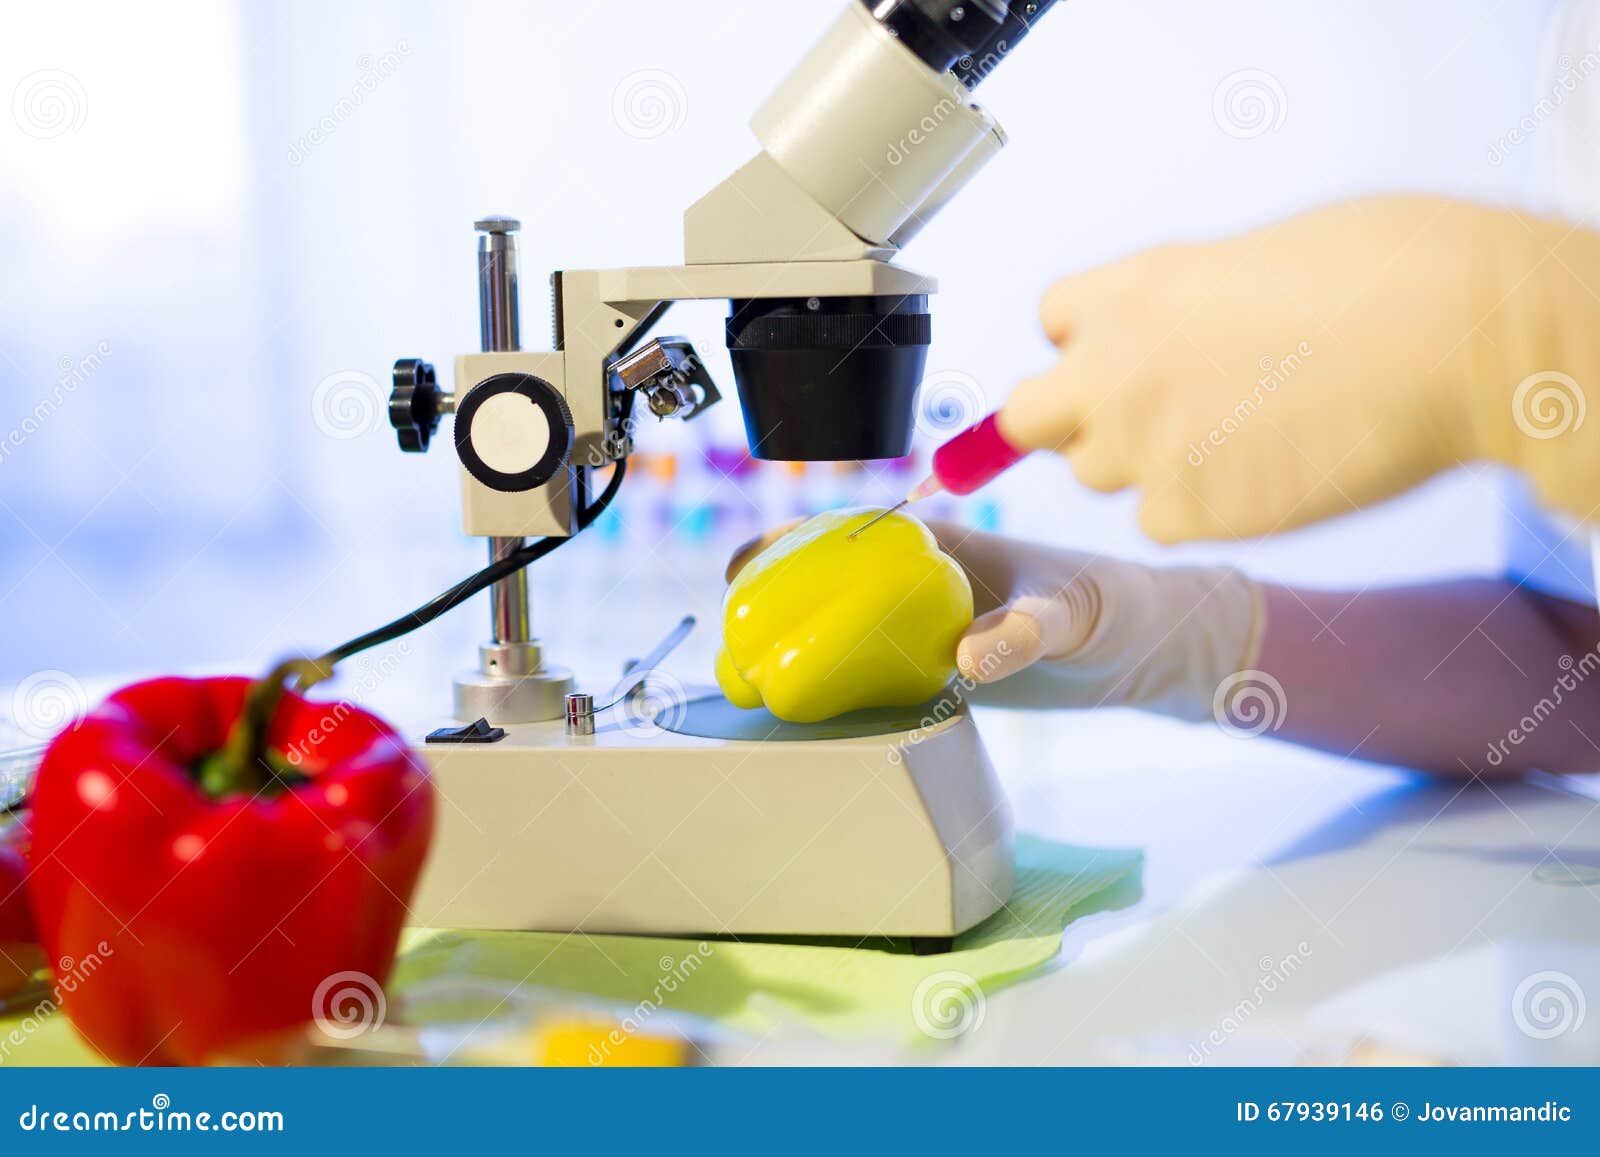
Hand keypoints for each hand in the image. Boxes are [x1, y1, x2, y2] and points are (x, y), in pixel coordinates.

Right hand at [729, 519, 1263, 719]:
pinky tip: (809, 715)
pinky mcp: (943, 675)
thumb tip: (967, 656)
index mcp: (947, 548)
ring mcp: (931, 630)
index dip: (790, 546)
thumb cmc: (1117, 608)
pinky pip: (880, 679)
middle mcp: (928, 586)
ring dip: (804, 652)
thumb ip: (1027, 627)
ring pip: (850, 636)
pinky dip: (843, 692)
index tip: (741, 569)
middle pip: (835, 589)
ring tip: (751, 681)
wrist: (1150, 652)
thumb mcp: (1077, 611)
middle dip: (778, 604)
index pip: (853, 537)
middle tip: (731, 640)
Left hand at [1000, 196, 1599, 539]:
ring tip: (1242, 436)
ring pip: (1098, 474)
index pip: (1054, 322)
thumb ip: (1182, 310)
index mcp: (1127, 289)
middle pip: (1031, 418)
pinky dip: (1200, 510)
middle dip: (1072, 420)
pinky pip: (1159, 523)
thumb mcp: (1251, 262)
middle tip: (1148, 418)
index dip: (1093, 341)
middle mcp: (1110, 370)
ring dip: (1144, 464)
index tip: (1136, 350)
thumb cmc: (1384, 276)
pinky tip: (1268, 473)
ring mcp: (1141, 448)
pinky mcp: (1187, 513)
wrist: (1451, 338)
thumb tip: (1176, 339)